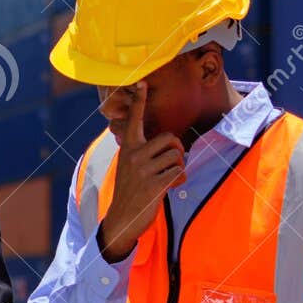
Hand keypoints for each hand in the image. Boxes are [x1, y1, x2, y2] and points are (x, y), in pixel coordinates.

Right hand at [97, 82, 184, 261]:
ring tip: (170, 178)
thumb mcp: (129, 167)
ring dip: (179, 167)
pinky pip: (179, 172)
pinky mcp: (155, 185)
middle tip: (174, 160)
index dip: (139, 101)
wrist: (122, 219)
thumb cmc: (130, 191)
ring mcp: (144, 170)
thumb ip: (141, 153)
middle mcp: (134, 155)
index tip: (141, 82)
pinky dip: (180, 180)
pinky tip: (171, 188)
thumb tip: (167, 145)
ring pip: (176, 156)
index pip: (133, 120)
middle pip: (169, 138)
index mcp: (127, 148)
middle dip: (178, 149)